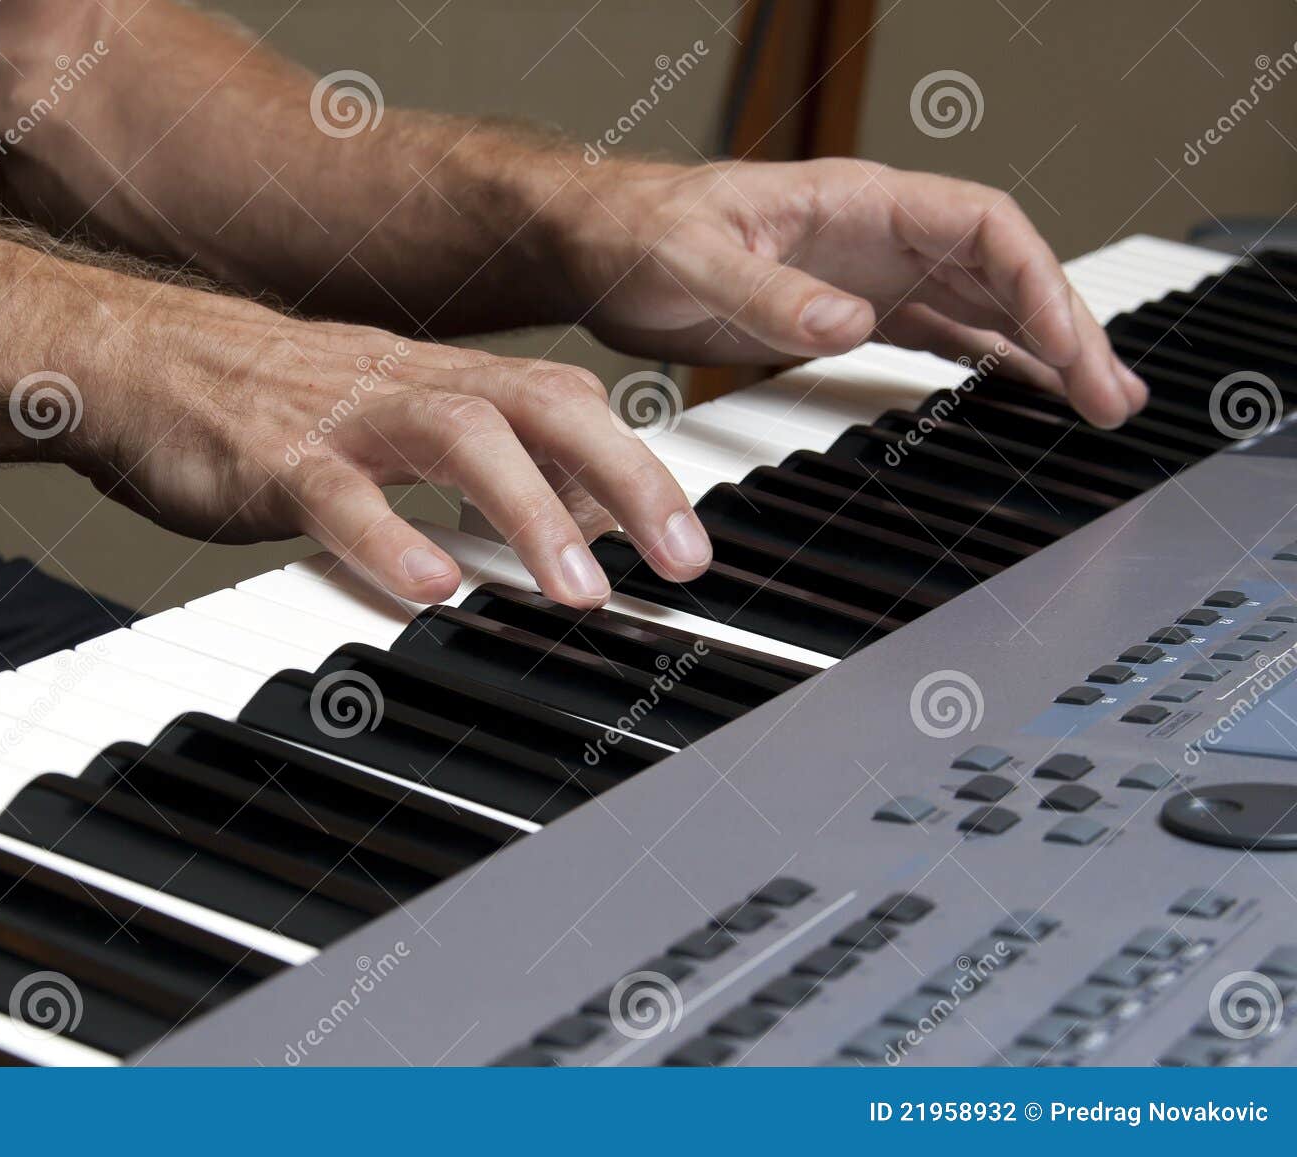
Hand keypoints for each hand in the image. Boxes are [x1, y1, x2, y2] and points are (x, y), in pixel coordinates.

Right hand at [66, 290, 710, 607]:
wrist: (141, 356)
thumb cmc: (275, 401)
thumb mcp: (390, 420)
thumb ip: (475, 462)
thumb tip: (570, 520)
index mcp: (442, 379)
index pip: (566, 403)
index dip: (637, 465)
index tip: (686, 540)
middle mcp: (408, 383)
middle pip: (545, 404)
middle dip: (628, 480)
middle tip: (682, 562)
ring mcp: (342, 415)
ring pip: (458, 435)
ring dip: (531, 511)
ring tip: (578, 590)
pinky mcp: (271, 456)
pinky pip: (336, 492)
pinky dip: (388, 538)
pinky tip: (429, 587)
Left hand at [552, 157, 1144, 428]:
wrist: (597, 244)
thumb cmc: (637, 232)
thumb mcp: (694, 262)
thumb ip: (770, 292)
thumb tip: (850, 321)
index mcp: (858, 201)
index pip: (984, 227)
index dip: (1039, 282)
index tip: (1067, 347)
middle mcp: (879, 234)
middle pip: (1005, 269)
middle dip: (1065, 329)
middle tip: (1112, 399)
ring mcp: (871, 272)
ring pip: (985, 303)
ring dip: (1040, 350)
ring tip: (1096, 404)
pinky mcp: (850, 312)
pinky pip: (942, 332)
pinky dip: (989, 362)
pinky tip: (1022, 392)